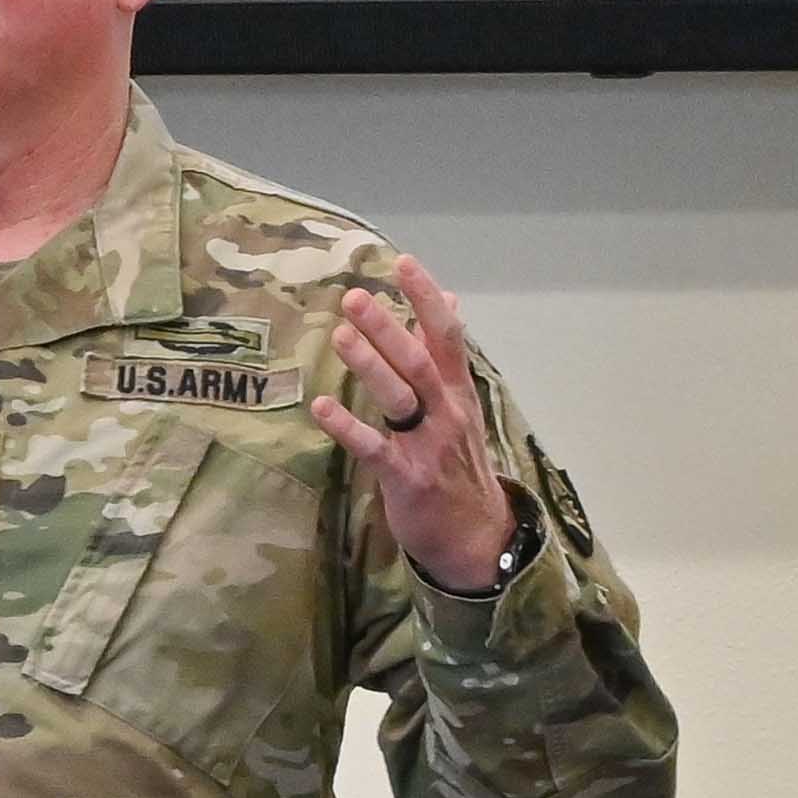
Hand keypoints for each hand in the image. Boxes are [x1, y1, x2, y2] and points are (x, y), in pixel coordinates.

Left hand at [314, 263, 523, 596]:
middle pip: (418, 360)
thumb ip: (446, 355)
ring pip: (400, 397)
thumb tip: (448, 302)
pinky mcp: (405, 477)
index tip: (403, 263)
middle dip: (387, 327)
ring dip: (370, 365)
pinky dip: (348, 427)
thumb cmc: (458, 463)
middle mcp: (447, 411)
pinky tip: (321, 407)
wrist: (475, 534)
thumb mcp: (460, 404)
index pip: (447, 334)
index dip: (426, 297)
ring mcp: (427, 444)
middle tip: (354, 297)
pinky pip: (374, 448)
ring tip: (341, 335)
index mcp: (459, 390)